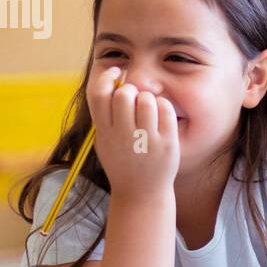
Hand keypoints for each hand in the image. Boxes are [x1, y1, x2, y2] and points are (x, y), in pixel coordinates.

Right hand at [87, 66, 179, 197]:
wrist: (141, 194)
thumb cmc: (122, 161)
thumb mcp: (104, 141)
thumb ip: (105, 114)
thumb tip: (113, 77)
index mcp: (104, 133)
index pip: (98, 94)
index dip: (106, 76)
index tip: (116, 72)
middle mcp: (122, 137)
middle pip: (123, 95)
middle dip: (130, 89)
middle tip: (135, 98)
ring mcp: (146, 141)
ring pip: (147, 100)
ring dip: (148, 98)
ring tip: (148, 108)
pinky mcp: (167, 144)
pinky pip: (166, 109)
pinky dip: (164, 106)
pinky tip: (161, 114)